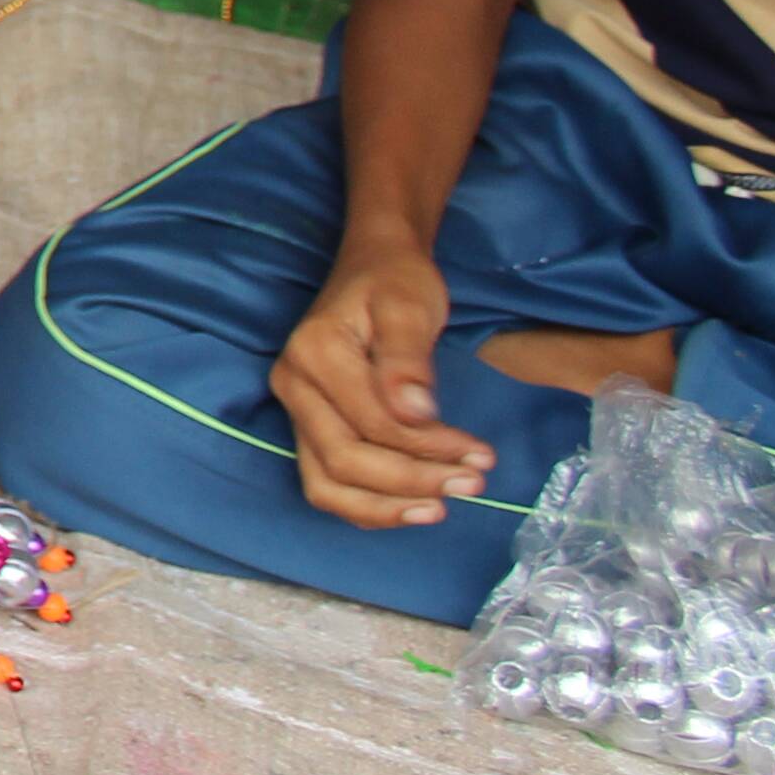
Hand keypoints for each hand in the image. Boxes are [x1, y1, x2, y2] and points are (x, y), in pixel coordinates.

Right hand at [271, 241, 495, 527]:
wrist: (375, 266)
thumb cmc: (396, 282)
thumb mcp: (410, 308)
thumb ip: (408, 361)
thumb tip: (417, 415)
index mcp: (315, 354)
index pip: (371, 423)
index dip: (428, 448)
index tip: (481, 454)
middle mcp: (293, 386)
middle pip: (345, 460)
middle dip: (413, 482)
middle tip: (473, 483)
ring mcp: (296, 409)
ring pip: (327, 484)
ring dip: (386, 506)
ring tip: (440, 508)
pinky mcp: (309, 425)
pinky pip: (328, 482)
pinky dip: (367, 506)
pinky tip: (412, 506)